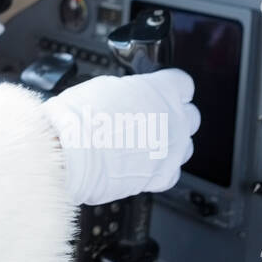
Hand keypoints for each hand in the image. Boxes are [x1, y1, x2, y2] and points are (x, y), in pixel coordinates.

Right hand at [40, 68, 200, 206]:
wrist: (71, 153)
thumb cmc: (82, 117)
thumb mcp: (104, 86)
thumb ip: (128, 90)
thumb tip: (129, 95)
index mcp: (163, 91)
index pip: (183, 84)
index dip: (168, 87)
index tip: (159, 90)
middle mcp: (175, 121)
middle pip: (190, 115)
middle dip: (172, 115)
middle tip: (149, 117)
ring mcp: (172, 151)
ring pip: (185, 145)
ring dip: (169, 142)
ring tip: (143, 142)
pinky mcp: (161, 177)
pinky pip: (171, 171)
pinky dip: (159, 168)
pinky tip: (142, 163)